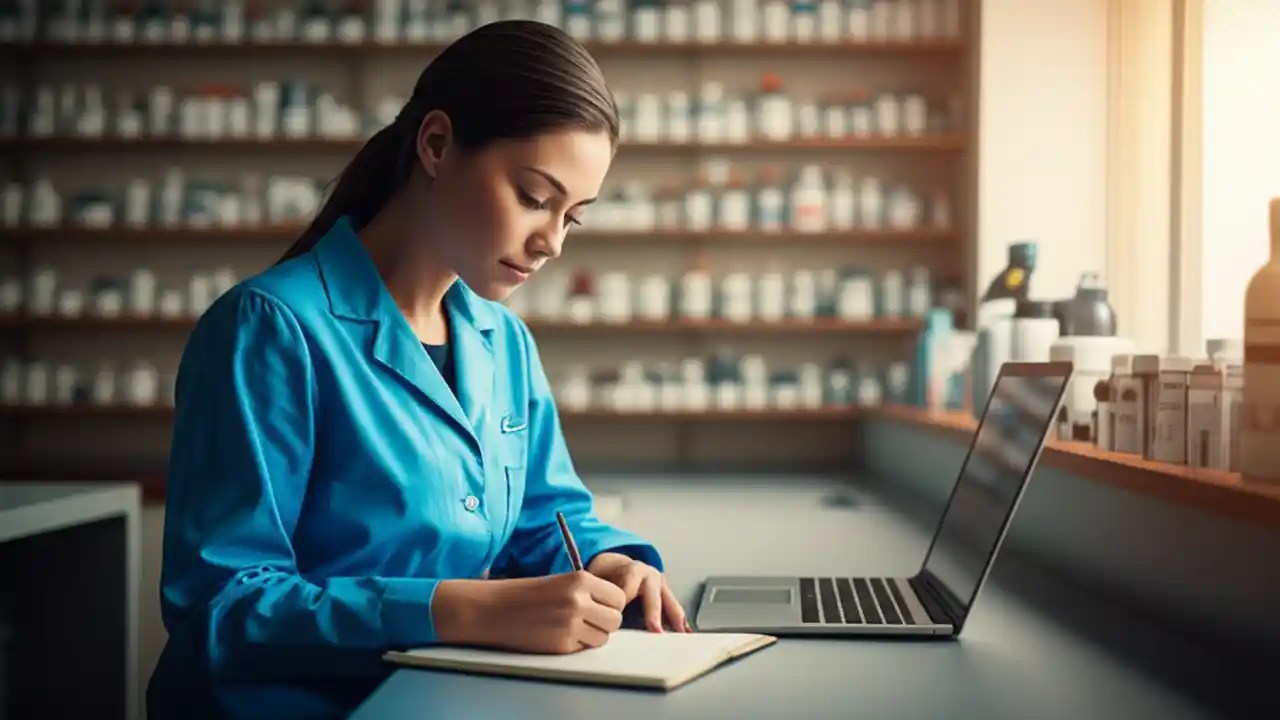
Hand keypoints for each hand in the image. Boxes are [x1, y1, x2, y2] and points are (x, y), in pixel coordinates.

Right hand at [434, 573, 626, 654]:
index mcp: (580, 580)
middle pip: (615, 620)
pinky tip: (558, 636)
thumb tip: (617, 609)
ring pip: (603, 638)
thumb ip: (589, 592)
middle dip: (605, 623)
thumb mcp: (562, 582)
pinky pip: (584, 649)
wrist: (493, 609)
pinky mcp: (561, 645)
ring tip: (571, 629)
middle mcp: (579, 601)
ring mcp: (570, 625)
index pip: (619, 597)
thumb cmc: (526, 594)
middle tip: (588, 621)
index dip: (611, 604)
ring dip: (592, 637)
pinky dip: (576, 646)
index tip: (600, 606)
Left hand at [586, 552, 691, 633]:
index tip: (620, 616)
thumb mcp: (599, 579)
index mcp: (632, 570)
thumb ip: (598, 593)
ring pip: (670, 602)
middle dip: (654, 612)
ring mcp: (662, 586)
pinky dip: (680, 622)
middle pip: (654, 594)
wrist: (615, 567)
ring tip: (680, 635)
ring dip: (675, 619)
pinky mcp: (667, 597)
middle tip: (655, 630)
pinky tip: (685, 632)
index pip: (628, 586)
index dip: (624, 600)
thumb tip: (592, 612)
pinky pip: (675, 610)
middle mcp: (650, 576)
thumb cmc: (607, 577)